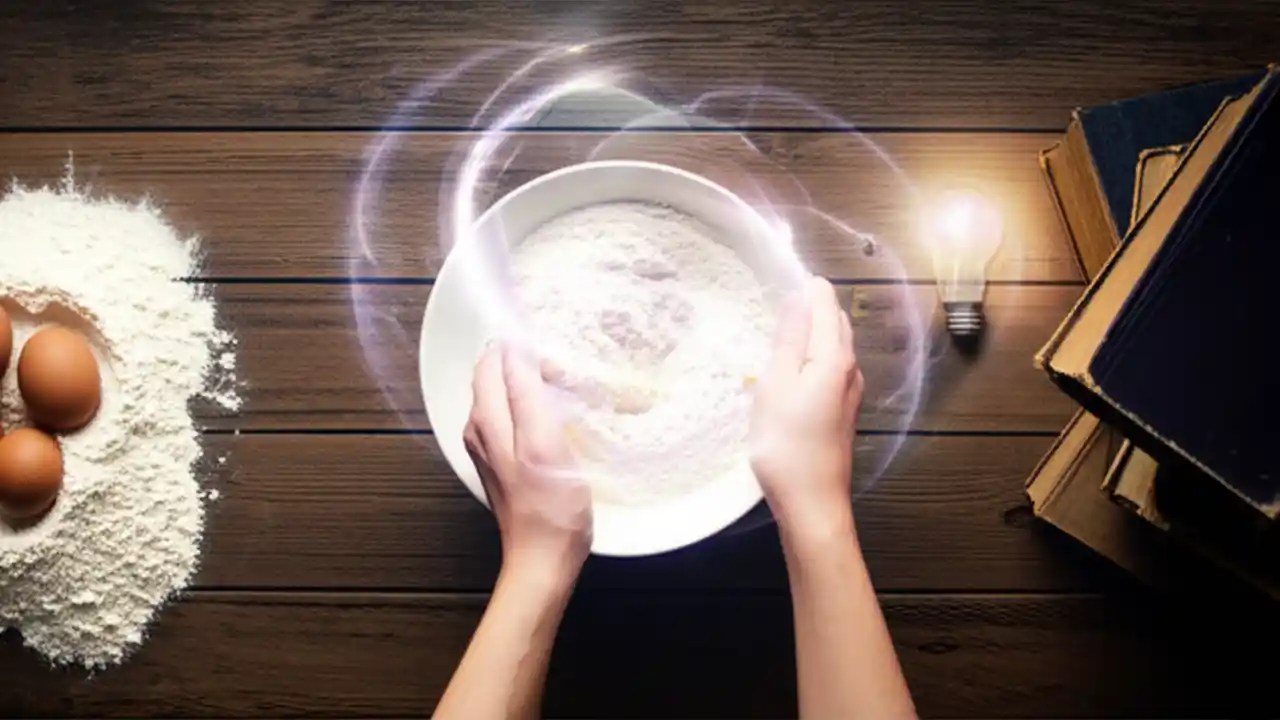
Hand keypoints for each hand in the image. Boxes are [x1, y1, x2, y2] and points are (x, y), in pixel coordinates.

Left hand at [465, 343, 591, 583]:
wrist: (542, 561)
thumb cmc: (550, 508)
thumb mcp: (543, 443)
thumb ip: (526, 393)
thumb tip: (515, 349)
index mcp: (486, 419)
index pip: (493, 361)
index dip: (522, 348)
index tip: (558, 354)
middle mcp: (479, 429)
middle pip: (495, 376)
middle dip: (525, 360)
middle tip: (566, 367)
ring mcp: (489, 447)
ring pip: (503, 395)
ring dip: (529, 381)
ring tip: (565, 384)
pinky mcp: (504, 462)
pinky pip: (512, 416)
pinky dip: (531, 404)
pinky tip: (556, 414)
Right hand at [750, 276, 863, 534]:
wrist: (813, 504)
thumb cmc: (786, 445)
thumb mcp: (775, 385)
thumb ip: (788, 339)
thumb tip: (800, 296)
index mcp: (833, 357)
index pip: (824, 304)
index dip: (805, 284)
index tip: (780, 269)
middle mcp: (850, 369)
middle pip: (834, 322)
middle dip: (812, 303)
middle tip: (779, 295)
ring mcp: (850, 392)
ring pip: (835, 346)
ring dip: (813, 330)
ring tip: (782, 327)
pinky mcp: (842, 412)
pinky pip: (831, 368)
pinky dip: (814, 355)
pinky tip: (793, 368)